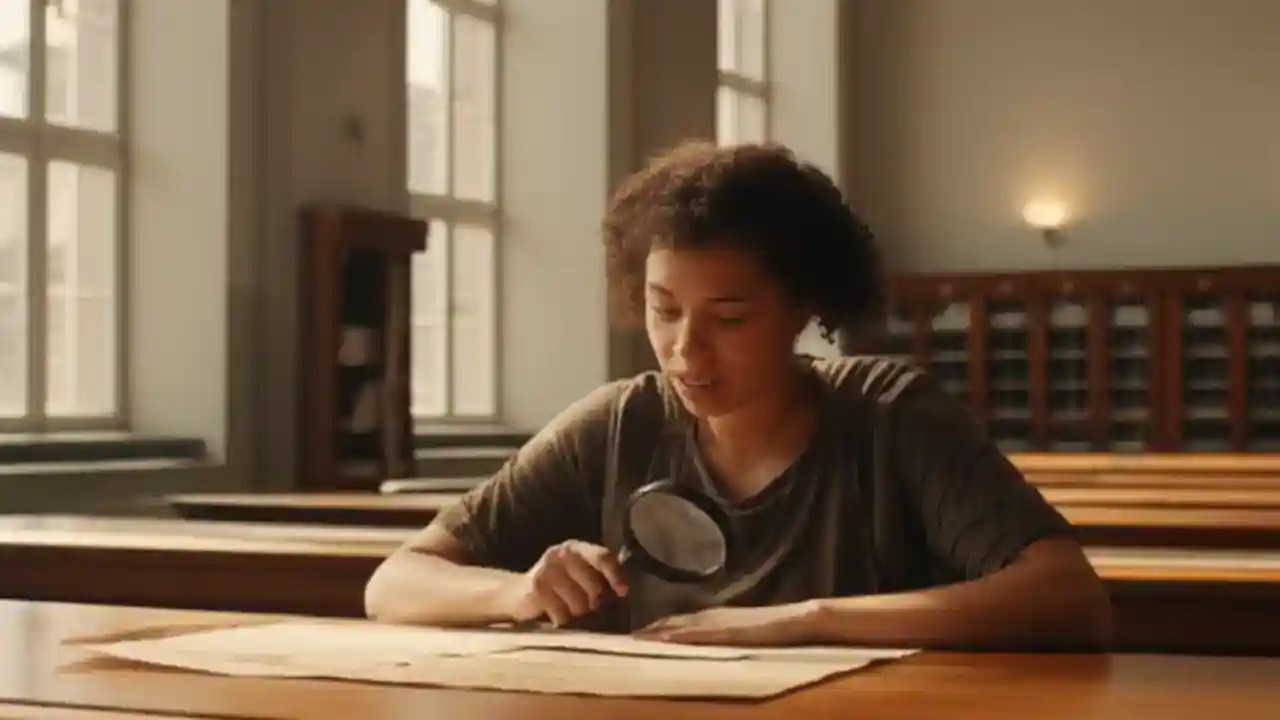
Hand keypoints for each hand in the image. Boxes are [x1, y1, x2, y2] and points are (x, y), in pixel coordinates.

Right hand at [501, 540, 628, 626]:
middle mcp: (561, 554)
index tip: (622, 592)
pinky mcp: (537, 589)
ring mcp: (547, 570)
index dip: (615, 575)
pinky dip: (561, 619)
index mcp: (576, 548)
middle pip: (594, 585)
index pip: (602, 556)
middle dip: (593, 601)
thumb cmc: (556, 586)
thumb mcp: (577, 573)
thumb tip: (624, 589)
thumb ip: (598, 575)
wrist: (516, 593)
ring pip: (580, 604)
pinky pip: (563, 614)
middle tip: (585, 605)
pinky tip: (553, 614)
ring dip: (576, 613)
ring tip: (566, 607)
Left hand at [634, 602, 818, 645]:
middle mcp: (708, 617)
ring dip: (654, 634)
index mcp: (712, 617)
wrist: (793, 620)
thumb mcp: (740, 633)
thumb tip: (707, 646)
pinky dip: (674, 637)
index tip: (634, 638)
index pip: (674, 623)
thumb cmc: (772, 629)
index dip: (654, 630)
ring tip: (632, 642)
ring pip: (676, 627)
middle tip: (623, 641)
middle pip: (669, 624)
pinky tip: (660, 641)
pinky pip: (693, 634)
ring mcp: (715, 622)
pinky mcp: (723, 631)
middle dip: (647, 632)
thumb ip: (722, 635)